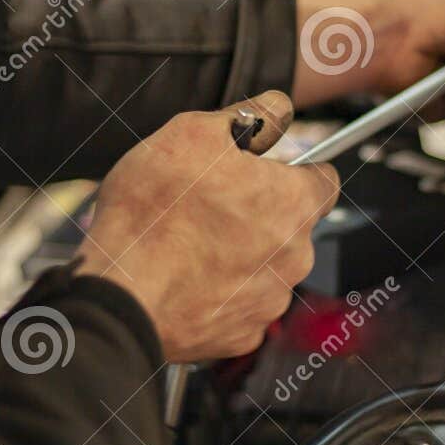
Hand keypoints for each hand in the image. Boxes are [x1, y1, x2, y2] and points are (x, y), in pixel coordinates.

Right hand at [74, 91, 338, 362]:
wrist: (121, 294)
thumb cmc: (154, 212)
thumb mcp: (193, 133)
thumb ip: (250, 116)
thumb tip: (279, 108)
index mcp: (293, 203)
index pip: (324, 179)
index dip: (294, 169)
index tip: (264, 169)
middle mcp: (295, 256)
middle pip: (291, 225)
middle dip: (259, 212)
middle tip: (208, 203)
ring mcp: (269, 301)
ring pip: (265, 266)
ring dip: (238, 253)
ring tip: (187, 243)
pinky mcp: (242, 336)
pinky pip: (239, 305)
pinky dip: (219, 292)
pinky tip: (184, 279)